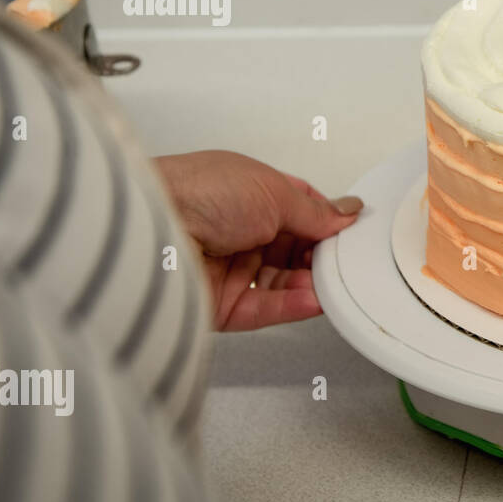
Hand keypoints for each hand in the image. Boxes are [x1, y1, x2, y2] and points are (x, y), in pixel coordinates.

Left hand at [153, 150, 362, 330]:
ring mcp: (229, 269)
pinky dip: (291, 306)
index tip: (352, 230)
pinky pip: (264, 309)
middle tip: (346, 261)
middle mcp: (238, 230)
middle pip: (294, 250)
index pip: (298, 210)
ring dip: (310, 284)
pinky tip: (315, 301)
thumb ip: (315, 211)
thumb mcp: (273, 192)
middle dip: (321, 256)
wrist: (149, 228)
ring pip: (282, 283)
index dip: (326, 220)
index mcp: (248, 193)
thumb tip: (347, 213)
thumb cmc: (200, 192)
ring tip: (335, 285)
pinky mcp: (220, 304)